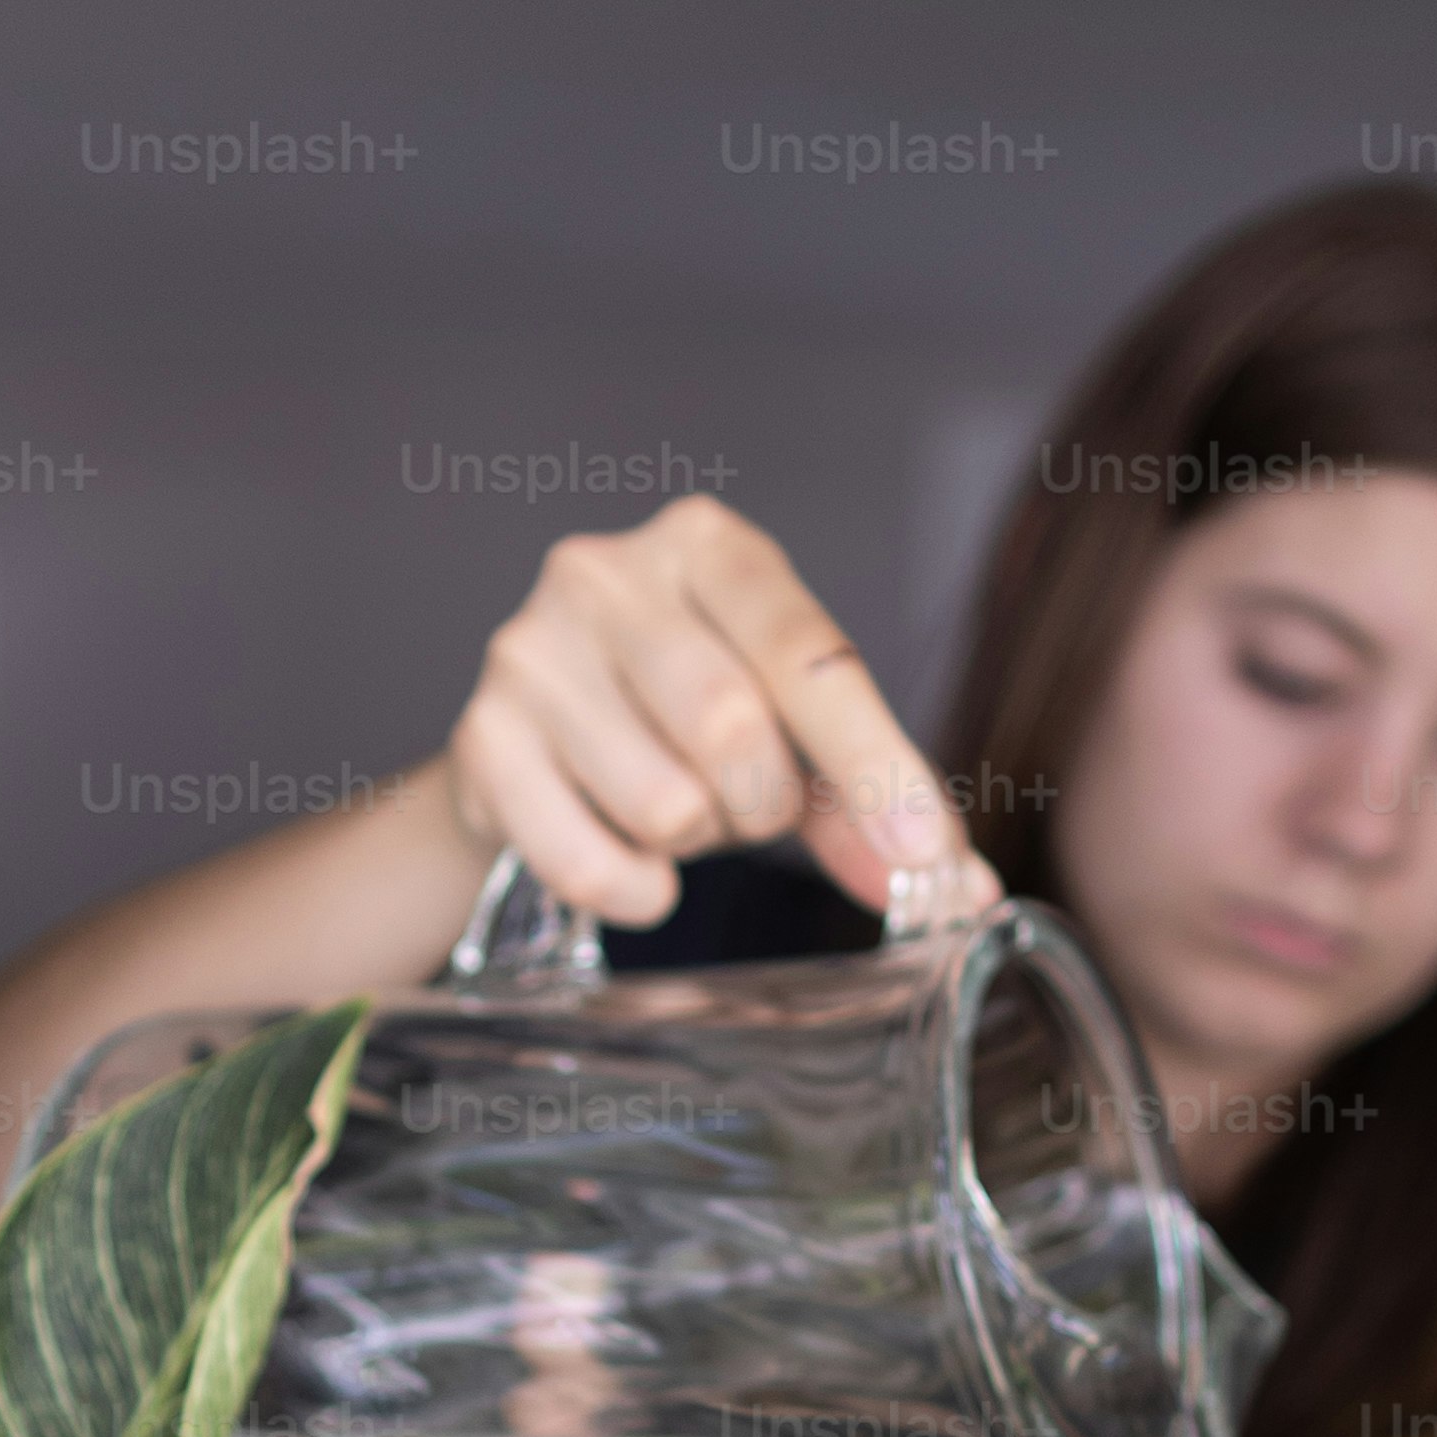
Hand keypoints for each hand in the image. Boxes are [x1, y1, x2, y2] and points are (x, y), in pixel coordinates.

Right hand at [441, 494, 1003, 929]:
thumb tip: (957, 887)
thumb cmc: (680, 724)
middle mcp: (607, 573)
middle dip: (762, 803)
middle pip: (733, 728)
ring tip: (675, 809)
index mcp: (709, 546)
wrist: (533, 748)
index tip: (925, 850)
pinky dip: (633, 891)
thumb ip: (866, 802)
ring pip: (663, 801)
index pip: (808, 653)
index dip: (874, 761)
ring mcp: (528, 650)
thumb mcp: (788, 737)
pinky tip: (633, 867)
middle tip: (747, 805)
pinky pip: (588, 862)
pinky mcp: (479, 739)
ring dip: (694, 843)